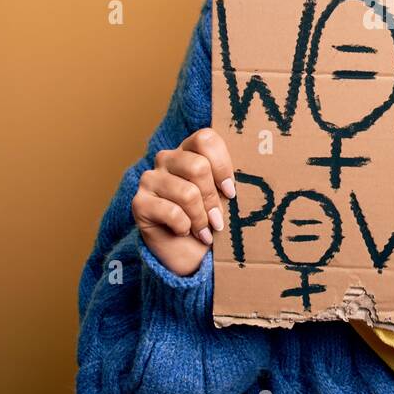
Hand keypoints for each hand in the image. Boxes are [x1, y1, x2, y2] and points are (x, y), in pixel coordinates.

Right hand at [132, 127, 235, 277]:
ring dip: (201, 218)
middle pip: (198, 167)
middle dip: (213, 199)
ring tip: (205, 231)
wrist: (187, 256)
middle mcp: (166, 159)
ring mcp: (149, 179)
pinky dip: (184, 227)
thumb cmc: (209, 222)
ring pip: (187, 193)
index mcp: (189, 151)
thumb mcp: (223, 199)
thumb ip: (229, 182)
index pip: (205, 138)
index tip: (231, 192)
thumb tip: (253, 174)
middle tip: (218, 220)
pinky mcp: (139, 203)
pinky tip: (183, 232)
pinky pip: (171, 212)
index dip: (222, 164)